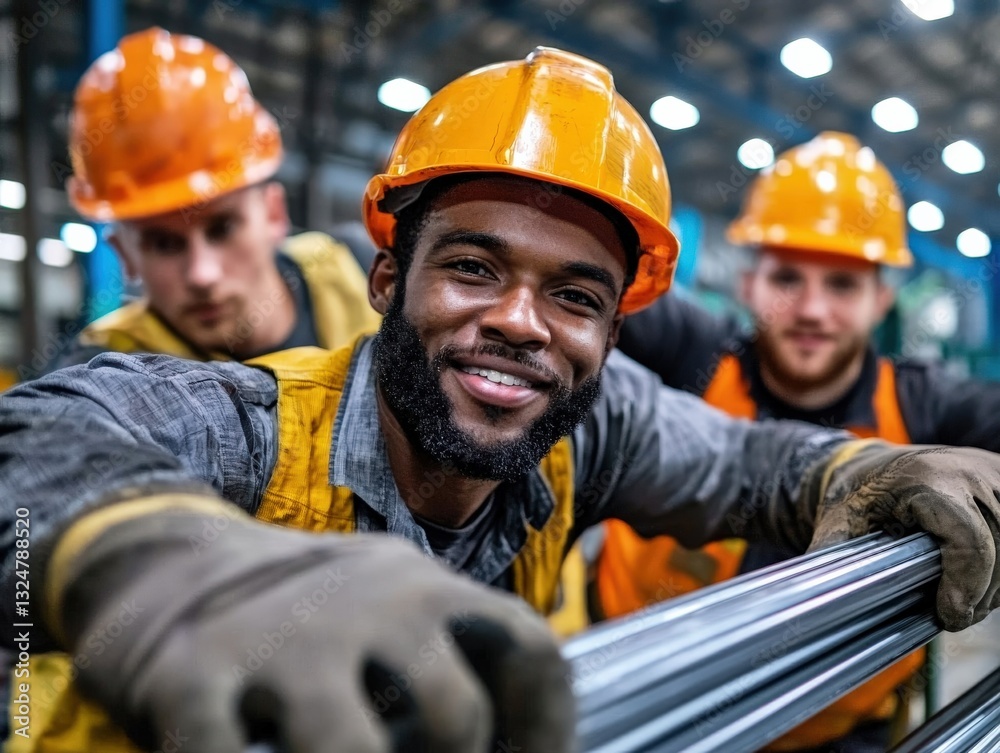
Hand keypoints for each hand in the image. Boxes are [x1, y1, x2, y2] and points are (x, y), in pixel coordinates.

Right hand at [47, 495, 572, 751]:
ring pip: (352, 750)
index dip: (549, 731)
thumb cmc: (305, 614)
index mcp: (423, 588)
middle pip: (454, 714)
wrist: (171, 562)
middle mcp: (366, 604)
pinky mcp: (192, 673)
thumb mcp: (388, 612)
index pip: (530, 651)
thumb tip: (509, 746)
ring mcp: (280, 639)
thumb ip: (442, 663)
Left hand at [808, 443, 999, 630]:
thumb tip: (819, 598)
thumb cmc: (857, 494)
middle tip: (954, 616)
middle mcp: (970, 471)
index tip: (950, 615)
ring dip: (996, 582)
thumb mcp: (838, 522)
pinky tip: (981, 579)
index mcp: (927, 478)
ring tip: (965, 599)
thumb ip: (833, 557)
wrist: (874, 462)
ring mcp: (995, 475)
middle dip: (980, 592)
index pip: (968, 539)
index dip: (965, 583)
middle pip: (998, 548)